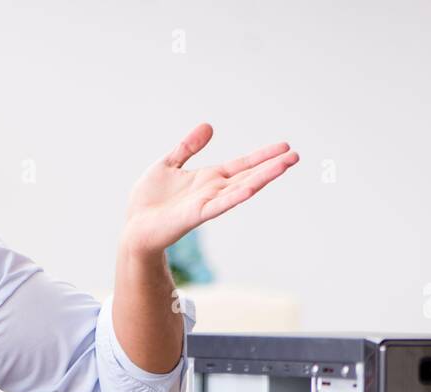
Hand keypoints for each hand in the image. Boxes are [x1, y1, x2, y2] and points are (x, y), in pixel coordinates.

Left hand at [120, 123, 298, 254]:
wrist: (134, 226)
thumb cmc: (148, 201)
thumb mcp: (168, 164)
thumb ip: (188, 147)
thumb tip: (209, 126)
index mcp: (208, 178)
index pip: (241, 165)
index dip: (261, 156)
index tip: (283, 146)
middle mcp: (213, 191)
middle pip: (248, 175)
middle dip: (271, 166)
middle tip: (295, 155)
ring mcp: (207, 203)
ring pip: (241, 188)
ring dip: (263, 178)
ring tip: (285, 166)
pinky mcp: (196, 215)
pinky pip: (221, 204)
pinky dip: (237, 195)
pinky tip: (254, 186)